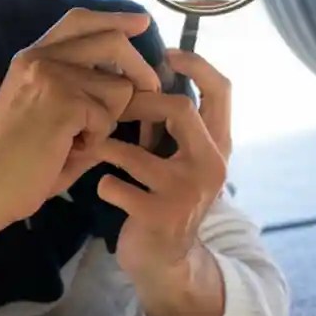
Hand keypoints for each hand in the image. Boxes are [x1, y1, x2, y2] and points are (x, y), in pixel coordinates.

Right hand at [0, 8, 161, 230]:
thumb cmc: (16, 161)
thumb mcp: (48, 112)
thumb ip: (82, 91)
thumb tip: (133, 87)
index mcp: (33, 57)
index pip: (81, 21)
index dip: (114, 20)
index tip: (141, 23)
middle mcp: (40, 56)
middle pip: (112, 41)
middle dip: (139, 68)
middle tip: (149, 92)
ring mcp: (51, 75)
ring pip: (118, 87)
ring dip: (109, 120)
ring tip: (77, 140)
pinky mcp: (63, 100)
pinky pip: (109, 117)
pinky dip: (97, 140)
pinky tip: (68, 151)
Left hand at [95, 48, 231, 280]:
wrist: (167, 262)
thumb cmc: (167, 196)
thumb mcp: (180, 157)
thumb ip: (172, 122)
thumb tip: (148, 70)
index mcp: (219, 145)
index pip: (222, 90)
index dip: (196, 63)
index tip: (166, 53)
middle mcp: (211, 165)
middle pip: (180, 110)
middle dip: (140, 102)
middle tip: (112, 104)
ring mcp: (188, 193)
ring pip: (136, 152)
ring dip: (107, 146)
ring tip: (93, 145)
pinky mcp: (161, 216)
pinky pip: (118, 186)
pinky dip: (103, 182)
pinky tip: (102, 185)